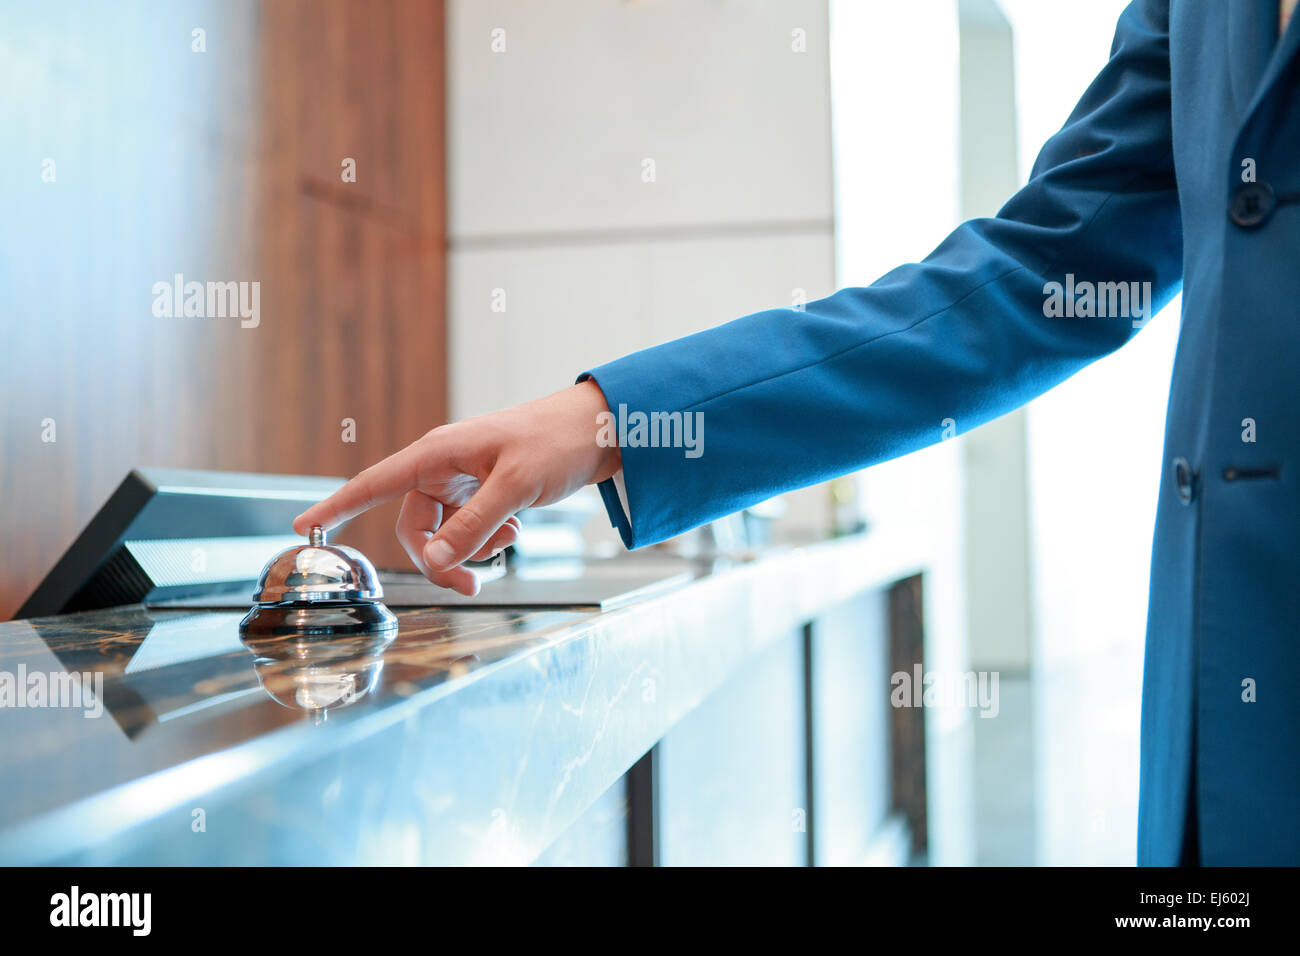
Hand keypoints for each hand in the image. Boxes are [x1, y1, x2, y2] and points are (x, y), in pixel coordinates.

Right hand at [293, 380, 621, 595]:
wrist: (597, 432)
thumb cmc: (555, 443)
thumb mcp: (514, 487)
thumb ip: (471, 527)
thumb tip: (434, 562)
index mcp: (438, 453)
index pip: (375, 483)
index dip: (337, 507)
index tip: (303, 527)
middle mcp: (443, 465)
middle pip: (415, 526)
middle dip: (440, 558)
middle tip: (471, 585)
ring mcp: (463, 479)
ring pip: (444, 532)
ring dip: (471, 547)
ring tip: (510, 537)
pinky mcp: (484, 490)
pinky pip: (468, 527)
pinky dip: (488, 538)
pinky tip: (515, 527)